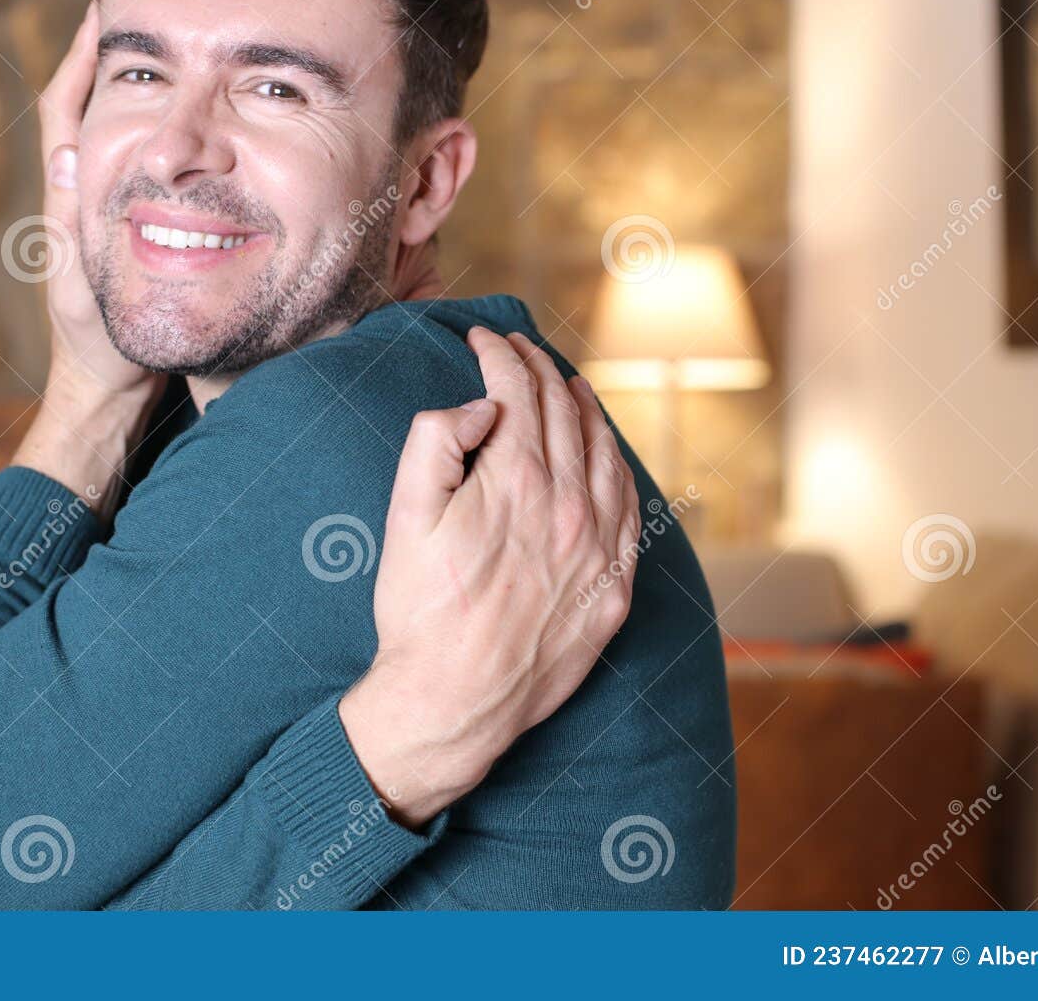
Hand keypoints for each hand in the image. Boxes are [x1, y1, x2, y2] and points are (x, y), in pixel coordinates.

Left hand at [12, 3, 163, 515]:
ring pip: (123, 145)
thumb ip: (74, 221)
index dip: (77, 63)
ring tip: (167, 63)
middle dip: (109, 66)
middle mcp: (83, 202)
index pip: (62, 115)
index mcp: (66, 202)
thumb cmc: (97, 346)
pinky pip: (148, 179)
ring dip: (137, 100)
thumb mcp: (83, 281)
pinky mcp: (134, 242)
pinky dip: (164, 147)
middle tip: (135, 23)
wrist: (110, 393)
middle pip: (90, 115)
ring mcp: (108, 221)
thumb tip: (69, 149)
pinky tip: (194, 136)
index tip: (100, 18)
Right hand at [340, 328, 641, 828]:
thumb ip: (437, 443)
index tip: (481, 338)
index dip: (498, 354)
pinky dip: (618, 468)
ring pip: (606, 455)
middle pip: (564, 414)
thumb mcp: (407, 517)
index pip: (518, 391)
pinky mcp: (613, 588)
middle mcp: (570, 506)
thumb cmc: (421, 610)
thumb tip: (482, 405)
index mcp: (518, 481)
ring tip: (571, 386)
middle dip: (539, 370)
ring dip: (587, 411)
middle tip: (519, 349)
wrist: (455, 700)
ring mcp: (598, 548)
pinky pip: (629, 510)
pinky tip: (608, 456)